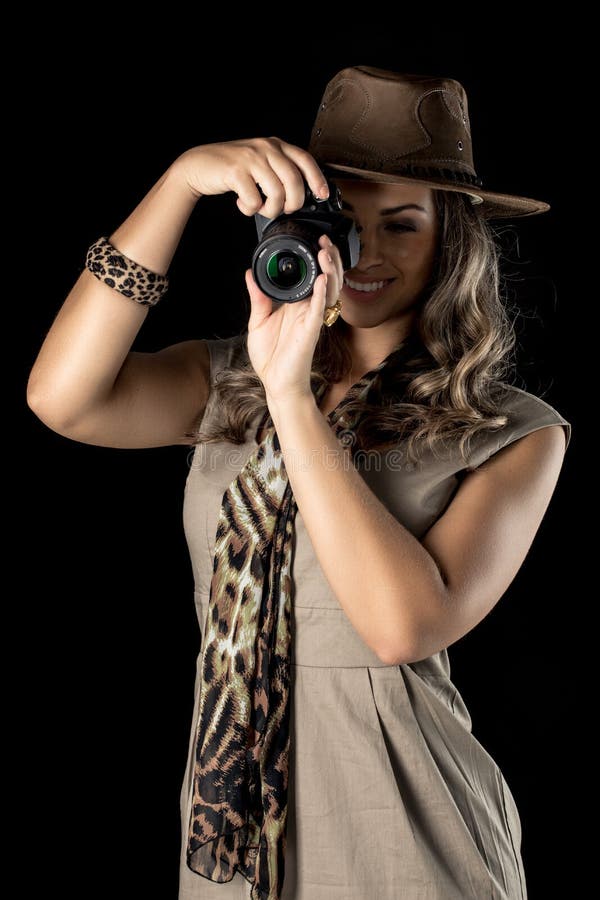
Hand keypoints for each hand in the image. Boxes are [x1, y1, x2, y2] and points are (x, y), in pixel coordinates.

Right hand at [172, 137, 328, 215]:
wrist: (199, 165)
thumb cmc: (232, 168)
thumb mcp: (260, 162)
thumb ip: (279, 170)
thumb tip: (302, 192)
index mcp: (275, 145)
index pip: (305, 160)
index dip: (317, 179)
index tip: (322, 195)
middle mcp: (265, 148)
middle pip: (294, 182)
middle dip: (292, 203)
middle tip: (282, 209)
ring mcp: (251, 158)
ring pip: (276, 193)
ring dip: (269, 209)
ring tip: (259, 208)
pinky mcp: (236, 171)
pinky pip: (254, 199)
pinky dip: (249, 209)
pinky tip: (243, 204)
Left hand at [246, 234, 343, 408]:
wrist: (276, 383)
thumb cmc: (271, 357)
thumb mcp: (258, 321)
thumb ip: (258, 297)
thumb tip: (250, 273)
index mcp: (296, 305)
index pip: (311, 276)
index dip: (315, 258)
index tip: (311, 241)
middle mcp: (307, 309)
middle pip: (327, 278)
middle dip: (329, 258)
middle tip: (324, 240)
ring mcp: (312, 318)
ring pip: (329, 289)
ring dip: (330, 270)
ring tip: (326, 252)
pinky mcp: (311, 330)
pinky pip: (319, 309)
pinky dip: (323, 292)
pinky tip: (323, 279)